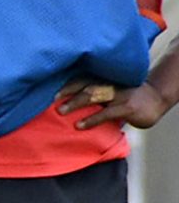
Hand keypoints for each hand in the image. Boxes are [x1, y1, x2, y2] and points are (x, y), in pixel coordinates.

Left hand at [56, 77, 170, 131]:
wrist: (155, 99)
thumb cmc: (125, 96)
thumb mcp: (109, 91)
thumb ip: (92, 94)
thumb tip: (64, 103)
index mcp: (104, 78)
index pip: (83, 77)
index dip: (66, 82)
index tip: (48, 89)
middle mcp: (111, 82)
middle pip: (86, 83)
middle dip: (68, 91)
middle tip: (52, 100)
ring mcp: (120, 93)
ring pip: (94, 95)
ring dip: (76, 103)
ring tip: (61, 111)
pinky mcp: (128, 107)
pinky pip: (107, 113)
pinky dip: (92, 119)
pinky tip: (80, 125)